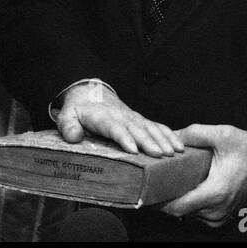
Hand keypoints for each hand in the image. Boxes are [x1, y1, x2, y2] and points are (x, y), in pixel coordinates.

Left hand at [56, 81, 183, 156]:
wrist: (90, 93)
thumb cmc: (79, 109)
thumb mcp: (67, 116)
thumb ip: (68, 126)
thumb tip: (74, 136)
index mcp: (103, 116)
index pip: (114, 127)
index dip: (124, 138)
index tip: (133, 149)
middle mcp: (121, 116)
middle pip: (136, 129)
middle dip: (149, 141)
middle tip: (160, 154)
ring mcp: (133, 118)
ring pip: (150, 127)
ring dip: (162, 139)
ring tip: (173, 152)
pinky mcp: (141, 120)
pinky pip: (157, 126)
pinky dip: (169, 134)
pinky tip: (179, 145)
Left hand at [158, 124, 246, 226]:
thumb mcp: (223, 135)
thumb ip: (194, 133)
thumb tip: (170, 136)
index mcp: (214, 193)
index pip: (176, 207)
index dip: (157, 200)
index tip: (144, 189)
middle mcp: (216, 210)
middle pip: (178, 212)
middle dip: (163, 198)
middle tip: (150, 181)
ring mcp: (219, 217)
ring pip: (187, 215)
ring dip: (176, 201)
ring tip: (165, 183)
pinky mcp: (221, 217)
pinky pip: (197, 215)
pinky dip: (188, 204)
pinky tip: (183, 188)